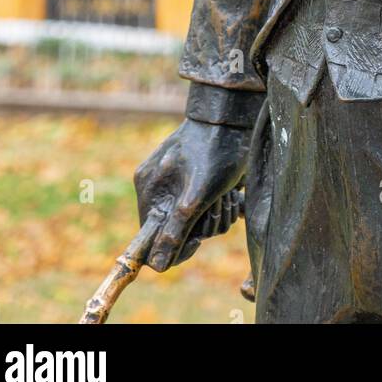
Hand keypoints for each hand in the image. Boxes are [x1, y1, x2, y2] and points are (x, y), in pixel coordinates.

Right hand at [133, 118, 249, 271]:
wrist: (234, 116)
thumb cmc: (215, 152)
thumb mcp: (197, 196)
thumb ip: (175, 230)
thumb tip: (156, 265)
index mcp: (148, 187)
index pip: (150, 239)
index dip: (175, 247)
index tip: (198, 240)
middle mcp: (155, 184)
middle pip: (175, 230)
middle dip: (202, 225)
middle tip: (220, 203)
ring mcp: (173, 180)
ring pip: (192, 219)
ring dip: (215, 214)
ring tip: (228, 194)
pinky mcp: (191, 177)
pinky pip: (201, 206)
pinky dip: (218, 204)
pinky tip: (231, 191)